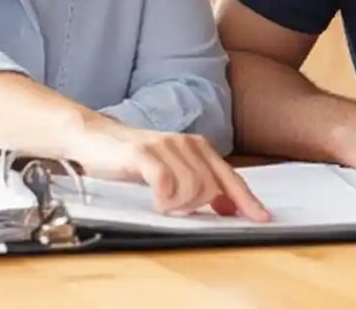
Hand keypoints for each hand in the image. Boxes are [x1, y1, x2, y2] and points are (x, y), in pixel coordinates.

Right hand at [64, 116, 269, 221]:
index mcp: (198, 147)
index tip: (261, 217)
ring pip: (192, 187)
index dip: (246, 199)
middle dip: (196, 205)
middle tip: (173, 206)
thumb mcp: (172, 170)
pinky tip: (154, 200)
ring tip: (162, 202)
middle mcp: (187, 143)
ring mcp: (166, 146)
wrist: (93, 137)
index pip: (230, 177)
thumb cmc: (133, 159)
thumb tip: (227, 206)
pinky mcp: (143, 153)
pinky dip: (163, 199)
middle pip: (211, 187)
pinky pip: (166, 183)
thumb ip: (198, 184)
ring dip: (177, 204)